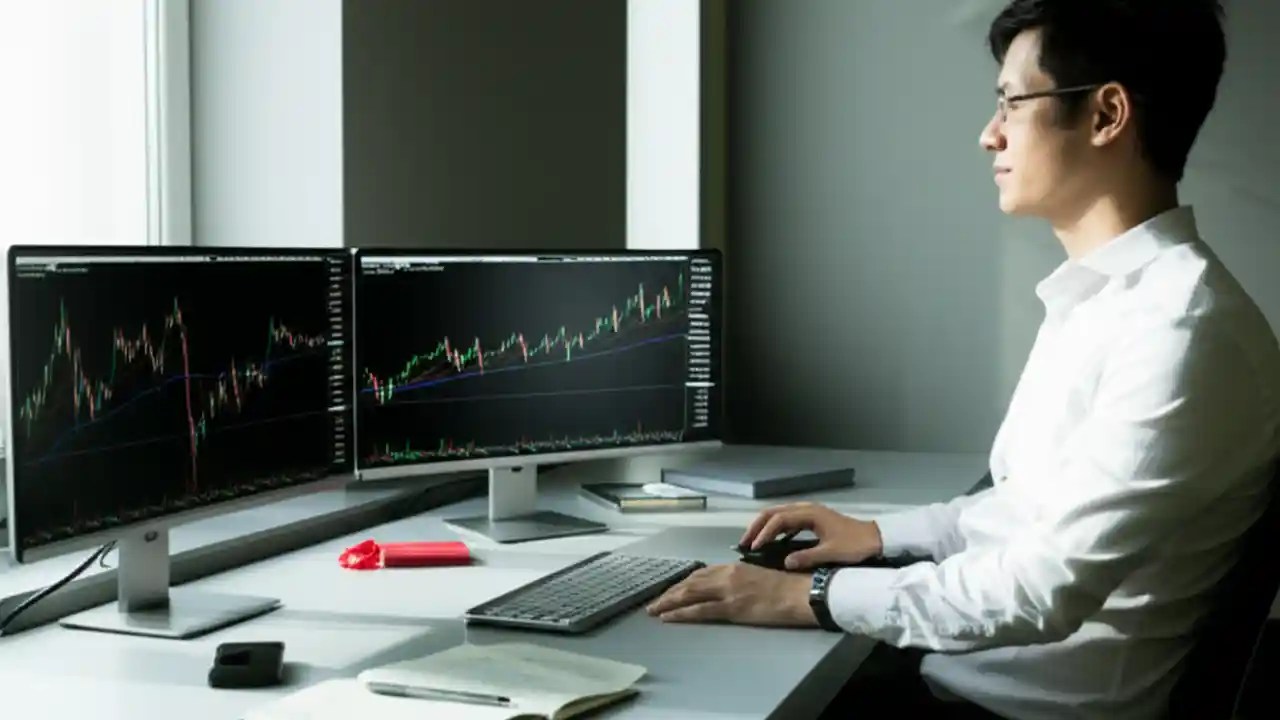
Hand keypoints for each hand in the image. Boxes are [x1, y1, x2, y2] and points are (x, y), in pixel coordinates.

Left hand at [646, 563, 815, 626]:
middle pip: (690, 582)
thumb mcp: (759, 576)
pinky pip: (700, 610)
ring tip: (654, 609)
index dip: (684, 582)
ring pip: (690, 594)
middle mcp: (727, 575)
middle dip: (670, 592)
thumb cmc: (787, 587)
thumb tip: (728, 586)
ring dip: (669, 602)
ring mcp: (728, 591)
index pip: (701, 573)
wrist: (800, 594)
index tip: (672, 590)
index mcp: (734, 567)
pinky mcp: (732, 607)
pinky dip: (681, 613)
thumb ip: (741, 579)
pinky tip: (668, 617)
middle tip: (654, 601)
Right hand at [741, 502, 882, 570]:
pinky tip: (771, 540)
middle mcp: (807, 509)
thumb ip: (808, 557)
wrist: (875, 539)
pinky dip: (775, 528)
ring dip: (764, 526)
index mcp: (810, 514)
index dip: (764, 533)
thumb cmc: (855, 545)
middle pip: (774, 512)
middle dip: (757, 526)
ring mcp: (809, 512)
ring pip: (779, 514)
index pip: (779, 519)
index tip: (754, 547)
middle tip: (744, 543)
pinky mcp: (812, 518)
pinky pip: (787, 519)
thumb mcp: (832, 553)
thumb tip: (785, 563)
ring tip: (752, 541)